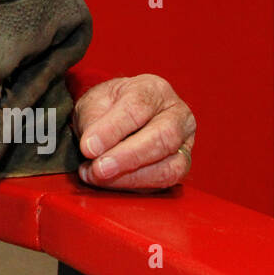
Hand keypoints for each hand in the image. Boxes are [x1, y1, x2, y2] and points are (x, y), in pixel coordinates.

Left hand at [72, 74, 194, 190]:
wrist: (120, 114)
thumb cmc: (108, 106)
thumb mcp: (93, 102)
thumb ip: (92, 121)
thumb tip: (92, 149)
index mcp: (153, 89)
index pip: (137, 107)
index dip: (112, 130)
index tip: (88, 148)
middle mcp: (177, 113)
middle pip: (162, 136)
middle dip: (127, 157)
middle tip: (98, 169)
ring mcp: (185, 141)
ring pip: (169, 165)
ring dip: (131, 178)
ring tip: (99, 177)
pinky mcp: (182, 165)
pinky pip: (166, 181)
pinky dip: (136, 185)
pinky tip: (112, 182)